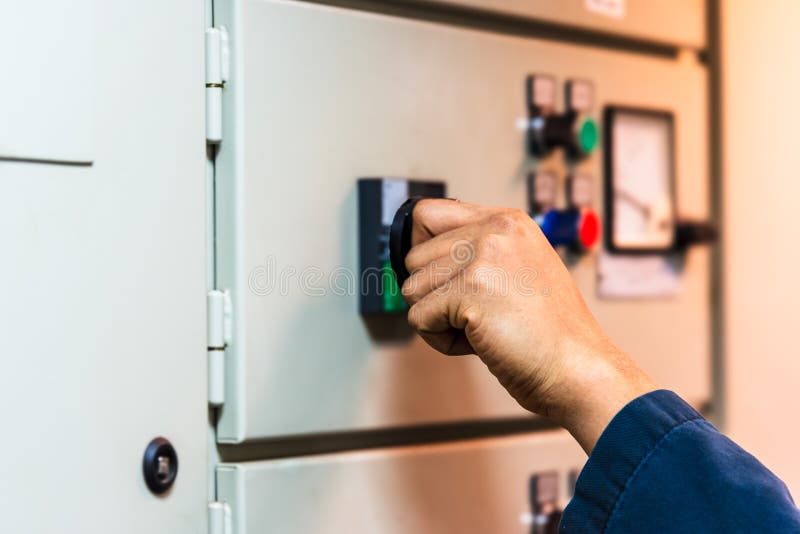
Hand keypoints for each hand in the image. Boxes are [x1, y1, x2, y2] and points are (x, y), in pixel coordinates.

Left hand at [401, 199, 656, 451]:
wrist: (579, 368)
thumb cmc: (552, 332)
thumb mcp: (522, 268)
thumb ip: (480, 253)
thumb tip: (424, 259)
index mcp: (506, 222)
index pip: (428, 214)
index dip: (421, 248)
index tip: (435, 276)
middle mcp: (494, 232)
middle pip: (414, 258)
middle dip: (433, 294)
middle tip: (474, 315)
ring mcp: (482, 260)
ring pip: (412, 289)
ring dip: (437, 319)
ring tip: (481, 329)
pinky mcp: (470, 293)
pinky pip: (419, 318)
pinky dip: (440, 340)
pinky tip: (478, 343)